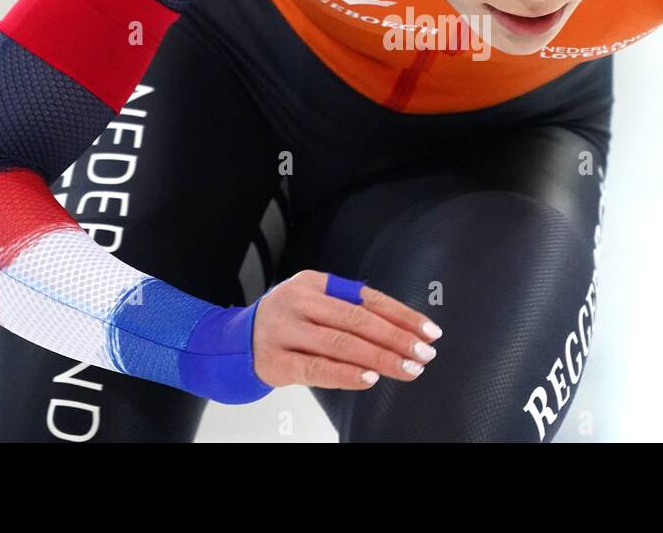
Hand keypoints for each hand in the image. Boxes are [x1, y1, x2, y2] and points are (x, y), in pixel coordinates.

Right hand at [251, 270, 441, 389]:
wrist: (234, 343)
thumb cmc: (286, 323)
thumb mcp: (314, 304)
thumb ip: (349, 311)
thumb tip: (403, 330)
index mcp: (314, 282)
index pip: (367, 298)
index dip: (401, 315)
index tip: (428, 331)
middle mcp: (298, 301)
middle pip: (357, 319)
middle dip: (397, 338)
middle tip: (423, 353)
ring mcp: (284, 330)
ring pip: (341, 343)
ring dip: (380, 358)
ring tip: (407, 368)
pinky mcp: (275, 361)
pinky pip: (317, 368)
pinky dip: (346, 374)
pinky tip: (369, 379)